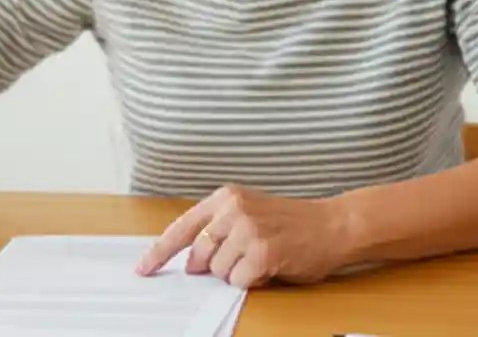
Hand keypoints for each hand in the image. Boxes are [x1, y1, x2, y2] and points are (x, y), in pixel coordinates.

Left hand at [135, 184, 348, 287]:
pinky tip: (270, 266)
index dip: (159, 251)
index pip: (182, 227)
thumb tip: (189, 261)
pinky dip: (252, 280)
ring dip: (237, 272)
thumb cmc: (292, 223)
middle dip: (212, 267)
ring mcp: (248, 229)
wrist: (333, 224)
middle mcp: (233, 209)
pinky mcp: (263, 251)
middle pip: (198, 254)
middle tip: (241, 259)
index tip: (144, 268)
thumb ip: (219, 228)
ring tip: (262, 257)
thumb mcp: (250, 212)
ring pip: (218, 270)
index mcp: (226, 197)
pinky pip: (238, 281)